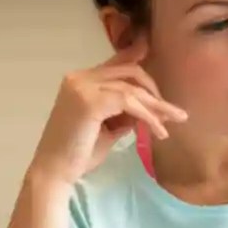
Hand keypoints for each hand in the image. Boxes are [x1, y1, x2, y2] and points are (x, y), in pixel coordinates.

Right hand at [28, 39, 187, 186]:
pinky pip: (129, 102)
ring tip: (173, 122)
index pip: (116, 64)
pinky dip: (147, 115)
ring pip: (131, 88)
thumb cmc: (78, 154)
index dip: (137, 57)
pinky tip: (158, 130)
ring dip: (156, 106)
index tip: (156, 55)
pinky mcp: (90, 101)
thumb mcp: (107, 127)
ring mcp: (83, 87)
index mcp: (80, 80)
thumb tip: (147, 107)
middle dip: (153, 91)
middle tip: (171, 113)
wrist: (55, 172)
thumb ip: (124, 112)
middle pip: (129, 72)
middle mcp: (80, 77)